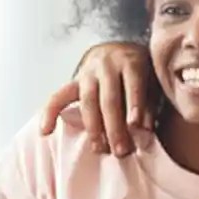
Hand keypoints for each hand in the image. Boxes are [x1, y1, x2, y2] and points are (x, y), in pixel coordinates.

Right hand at [40, 41, 154, 156]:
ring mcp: (88, 73)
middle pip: (109, 99)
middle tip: (121, 151)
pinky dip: (49, 113)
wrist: (119, 47)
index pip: (133, 84)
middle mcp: (107, 65)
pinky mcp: (74, 82)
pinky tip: (44, 132)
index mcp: (131, 62)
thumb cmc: (142, 72)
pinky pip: (58, 97)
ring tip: (99, 149)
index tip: (135, 126)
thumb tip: (144, 130)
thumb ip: (150, 103)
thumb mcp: (153, 81)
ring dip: (93, 128)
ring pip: (88, 102)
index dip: (134, 105)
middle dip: (114, 127)